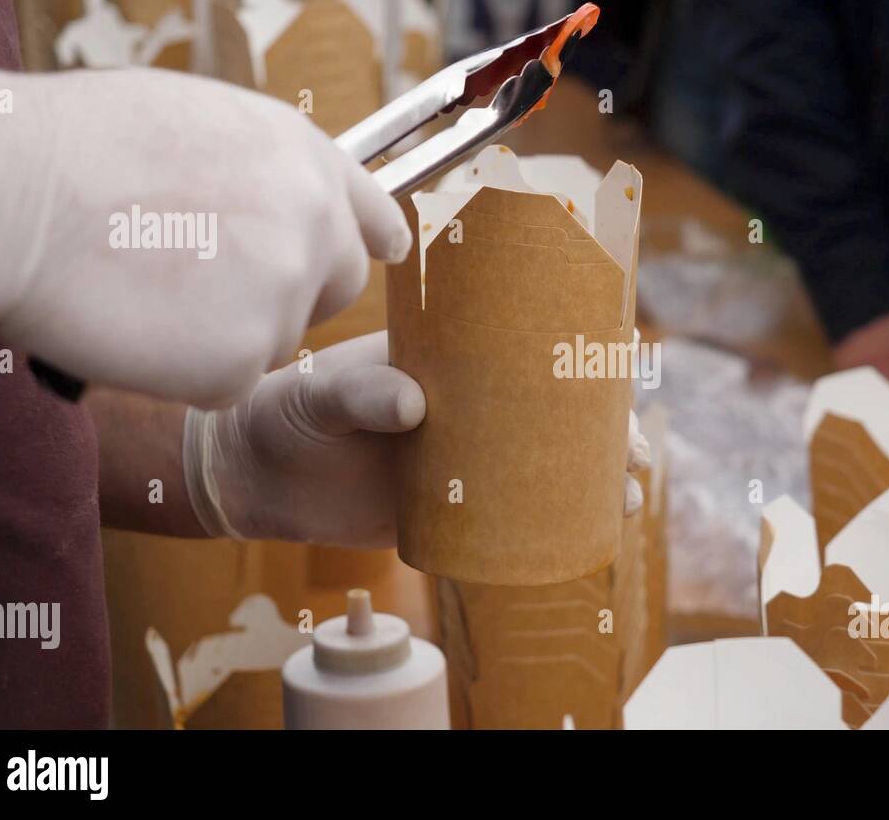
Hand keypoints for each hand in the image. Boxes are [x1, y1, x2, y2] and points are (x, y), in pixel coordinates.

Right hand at [0, 67, 409, 407]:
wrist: (20, 201)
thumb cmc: (83, 148)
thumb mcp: (201, 121)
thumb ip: (265, 167)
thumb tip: (288, 195)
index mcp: (304, 160)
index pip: (372, 212)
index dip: (373, 235)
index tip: (386, 250)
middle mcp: (313, 226)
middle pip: (337, 285)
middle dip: (294, 293)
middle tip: (217, 285)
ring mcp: (284, 296)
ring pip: (276, 336)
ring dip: (226, 330)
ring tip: (150, 289)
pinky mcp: (242, 360)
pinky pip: (227, 381)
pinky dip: (186, 370)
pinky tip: (139, 327)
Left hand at [183, 332, 648, 547]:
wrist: (254, 479)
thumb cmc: (286, 413)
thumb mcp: (320, 394)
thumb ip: (361, 392)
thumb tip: (413, 406)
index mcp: (449, 361)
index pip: (527, 351)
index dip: (581, 362)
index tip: (619, 377)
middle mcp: (467, 407)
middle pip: (555, 413)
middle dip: (607, 431)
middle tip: (634, 454)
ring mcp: (462, 459)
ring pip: (543, 467)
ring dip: (590, 482)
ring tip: (626, 500)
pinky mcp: (449, 509)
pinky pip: (511, 518)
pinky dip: (548, 526)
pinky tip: (583, 537)